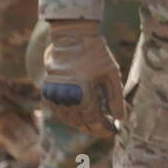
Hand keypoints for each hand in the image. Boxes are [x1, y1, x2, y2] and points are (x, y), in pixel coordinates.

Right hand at [41, 19, 124, 135]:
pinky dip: (69, 116)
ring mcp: (54, 95)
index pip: (94, 120)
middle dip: (94, 128)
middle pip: (81, 122)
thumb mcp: (111, 73)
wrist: (72, 36)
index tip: (113, 130)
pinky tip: (79, 114)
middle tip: (106, 128)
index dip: (104, 128)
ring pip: (68, 119)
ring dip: (81, 123)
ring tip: (95, 122)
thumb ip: (115, 97)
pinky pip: (58, 111)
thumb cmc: (95, 54)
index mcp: (83, 93)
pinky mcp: (47, 91)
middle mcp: (66, 97)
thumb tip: (120, 118)